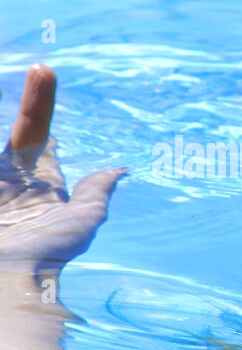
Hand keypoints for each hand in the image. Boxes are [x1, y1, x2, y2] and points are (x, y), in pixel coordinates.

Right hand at [0, 65, 123, 273]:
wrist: (6, 280)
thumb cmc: (48, 253)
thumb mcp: (82, 221)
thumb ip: (96, 193)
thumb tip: (121, 170)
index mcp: (33, 178)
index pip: (35, 130)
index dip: (39, 103)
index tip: (44, 70)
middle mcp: (7, 177)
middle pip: (17, 131)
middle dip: (30, 101)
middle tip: (41, 69)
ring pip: (3, 149)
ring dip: (24, 114)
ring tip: (38, 76)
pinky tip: (4, 129)